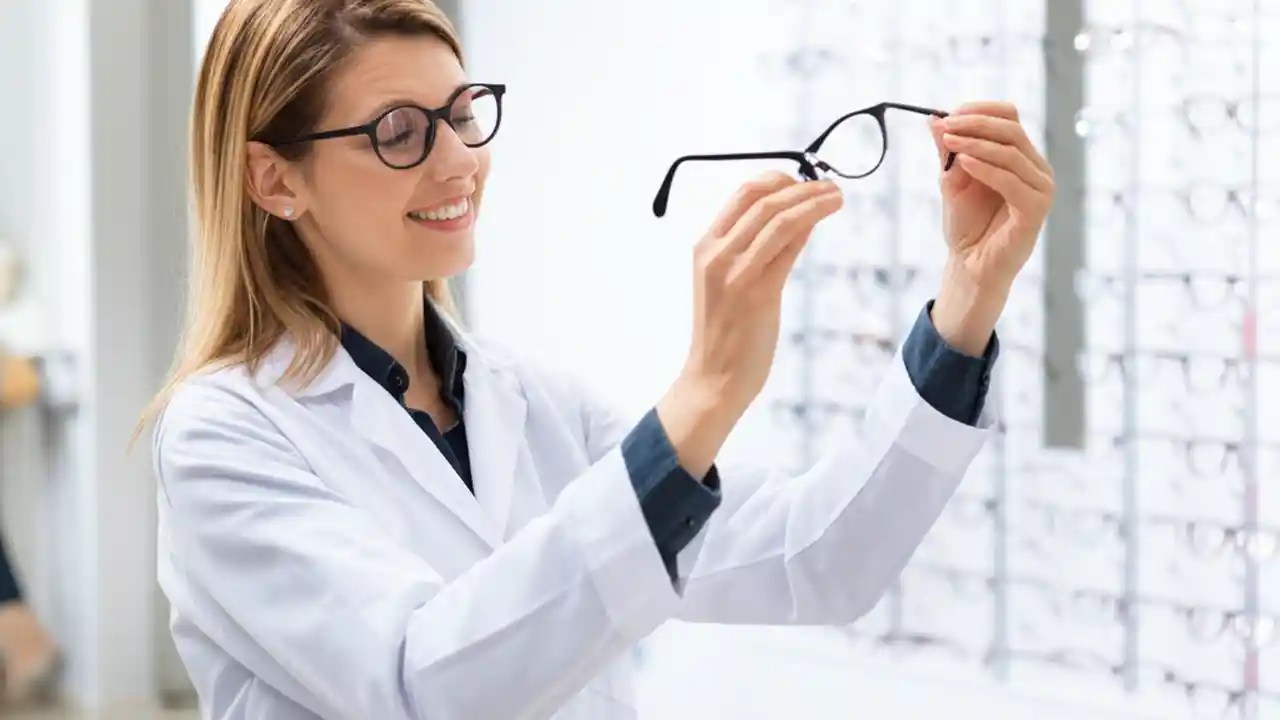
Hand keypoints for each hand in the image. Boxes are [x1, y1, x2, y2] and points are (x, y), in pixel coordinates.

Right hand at [657, 171, 843, 477]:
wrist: (714, 379)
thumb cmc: (725, 334)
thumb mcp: (729, 284)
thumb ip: (753, 251)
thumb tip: (794, 220)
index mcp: (704, 248)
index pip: (741, 195)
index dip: (776, 179)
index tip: (801, 179)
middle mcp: (716, 254)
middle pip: (761, 199)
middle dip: (799, 185)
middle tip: (828, 185)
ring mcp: (735, 272)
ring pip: (777, 216)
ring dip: (812, 199)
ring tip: (836, 194)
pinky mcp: (757, 291)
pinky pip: (787, 244)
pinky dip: (810, 221)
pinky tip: (825, 215)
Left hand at [927, 101, 1054, 354]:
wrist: (970, 265)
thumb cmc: (966, 225)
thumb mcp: (952, 180)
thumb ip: (947, 151)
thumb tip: (933, 118)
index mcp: (1020, 157)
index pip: (1010, 116)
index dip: (981, 110)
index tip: (949, 113)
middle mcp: (1036, 168)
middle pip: (1012, 129)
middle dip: (976, 123)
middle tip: (945, 126)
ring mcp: (1041, 188)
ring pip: (1012, 152)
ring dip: (977, 143)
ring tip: (948, 142)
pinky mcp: (1036, 210)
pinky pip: (1013, 182)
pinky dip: (987, 169)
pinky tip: (963, 163)